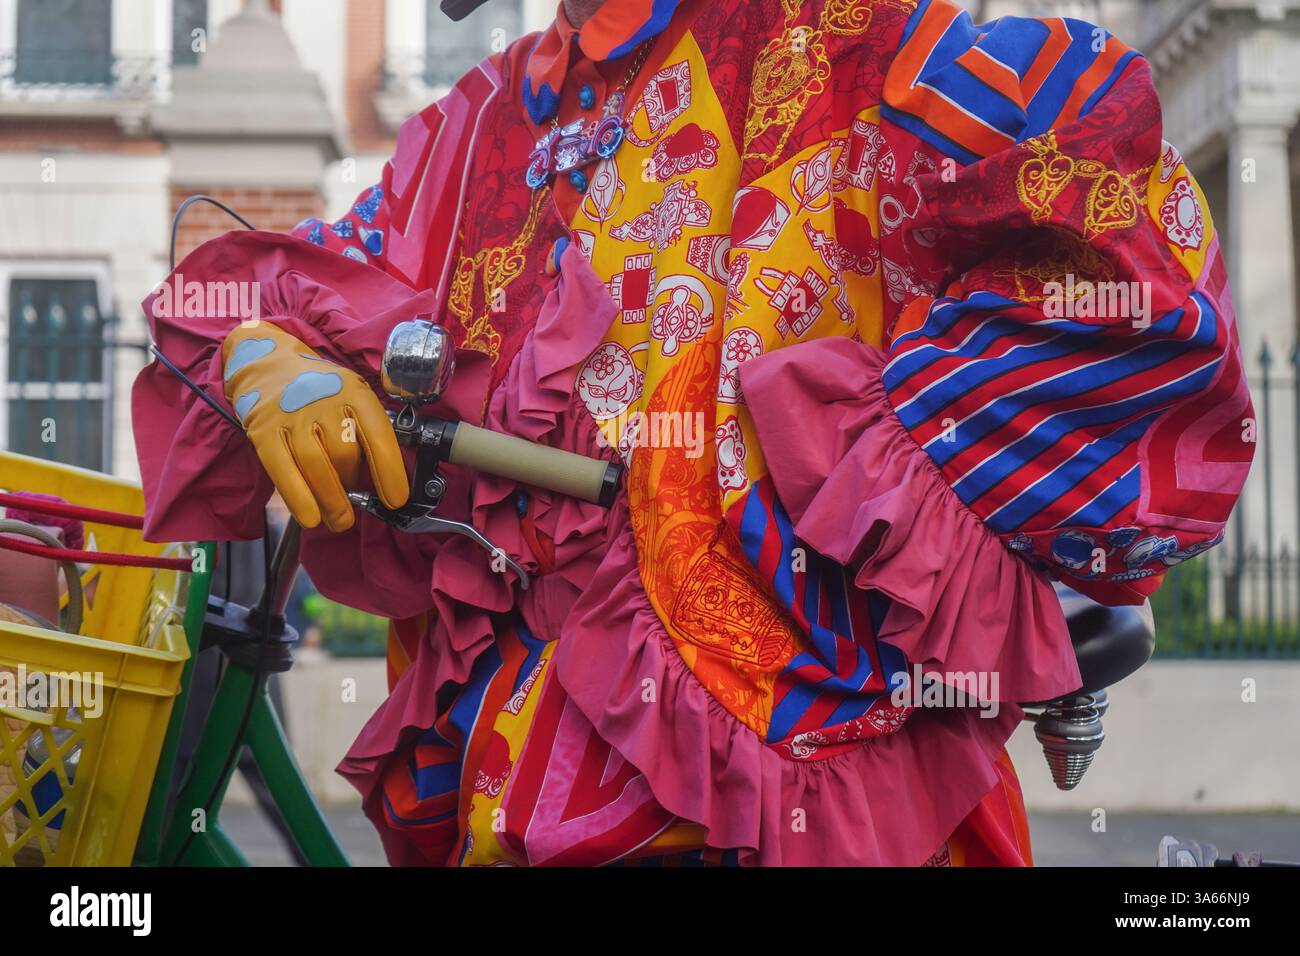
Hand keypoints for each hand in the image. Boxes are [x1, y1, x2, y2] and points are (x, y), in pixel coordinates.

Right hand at [222, 323, 408, 530]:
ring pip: (316, 466)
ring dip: (331, 501)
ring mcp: (292, 416)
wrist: (265, 364)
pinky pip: (283, 470)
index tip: (396, 499)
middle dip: (353, 488)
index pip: (378, 436)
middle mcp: (324, 401)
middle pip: (345, 456)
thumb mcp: (352, 395)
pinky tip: (310, 517)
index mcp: (354, 393)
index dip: (390, 472)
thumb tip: (388, 475)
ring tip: (339, 521)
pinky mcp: (264, 430)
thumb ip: (369, 430)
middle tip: (354, 507)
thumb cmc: (318, 390)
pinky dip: (298, 498)